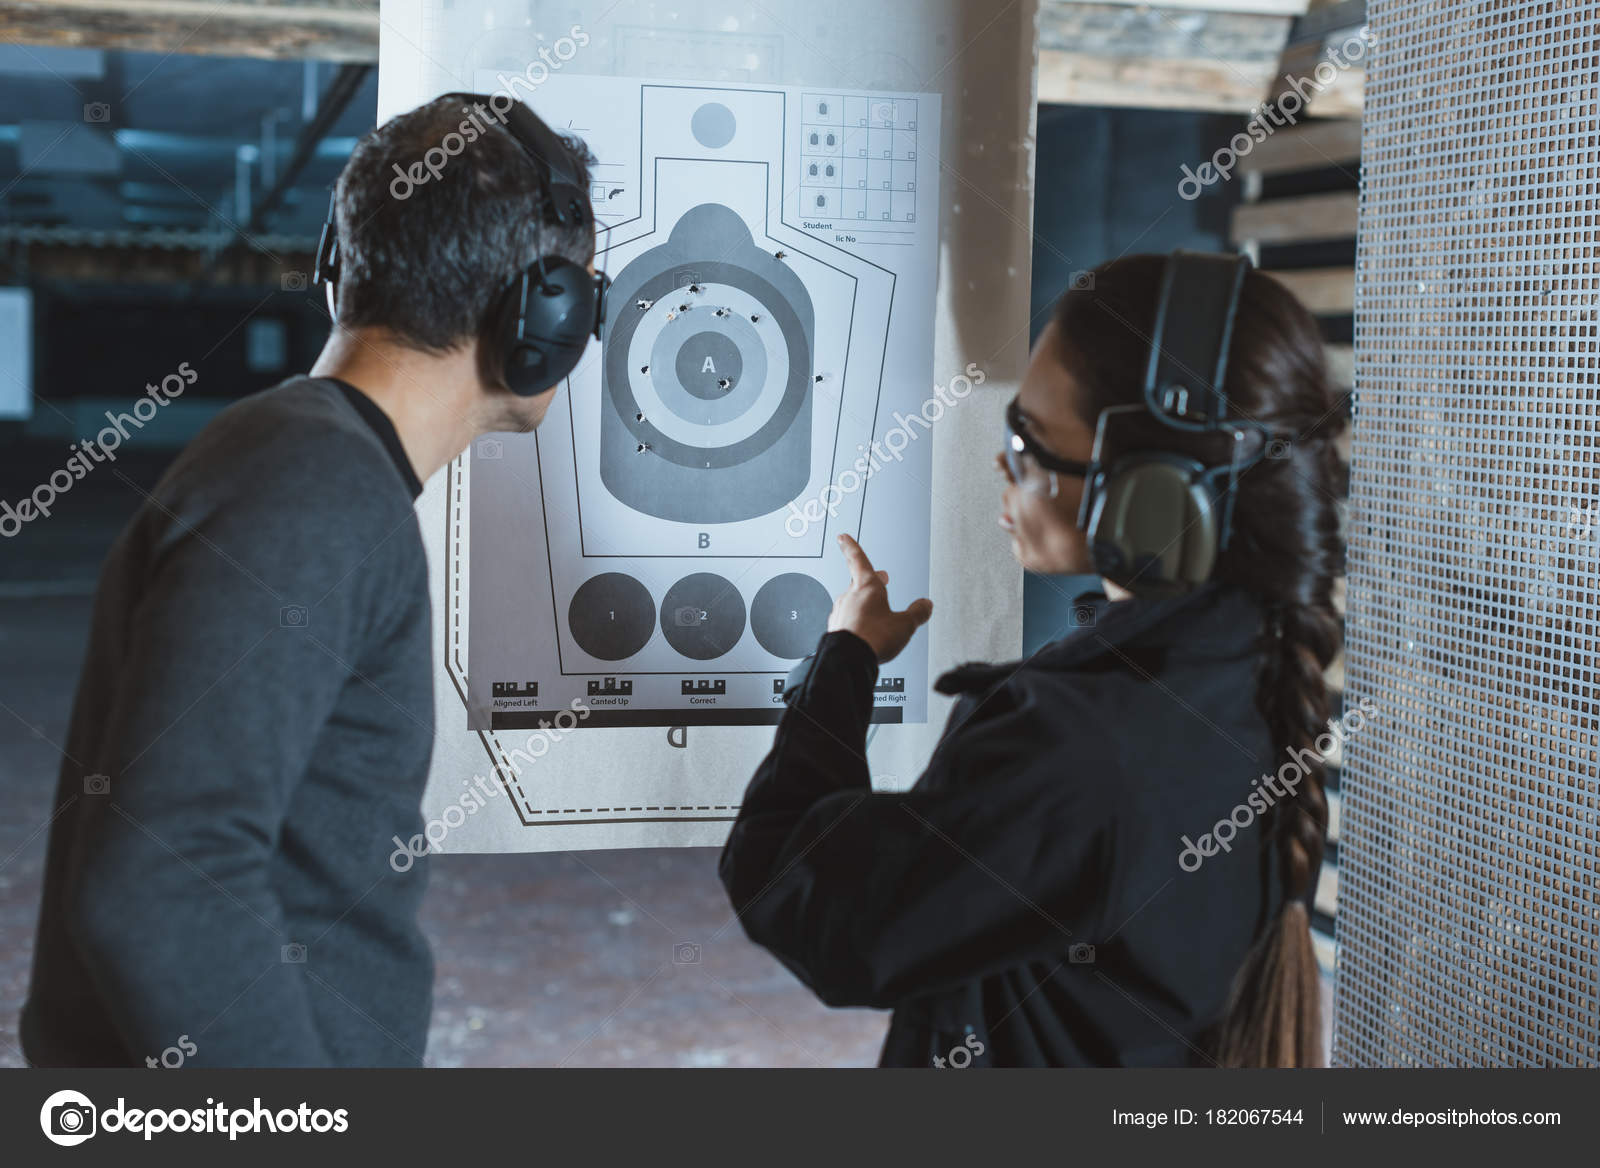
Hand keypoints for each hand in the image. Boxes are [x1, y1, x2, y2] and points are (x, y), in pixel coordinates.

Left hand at [825, 534, 932, 662]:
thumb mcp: (905, 625)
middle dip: (869, 579)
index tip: (843, 537)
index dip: (851, 547)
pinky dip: (855, 620)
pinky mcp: (835, 630)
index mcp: (867, 587)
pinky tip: (862, 630)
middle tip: (879, 577)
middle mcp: (849, 597)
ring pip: (851, 601)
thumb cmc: (873, 637)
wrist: (848, 659)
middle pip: (858, 582)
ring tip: (874, 610)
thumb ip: (916, 613)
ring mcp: (840, 613)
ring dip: (862, 602)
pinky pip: (847, 619)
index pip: (858, 560)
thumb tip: (925, 605)